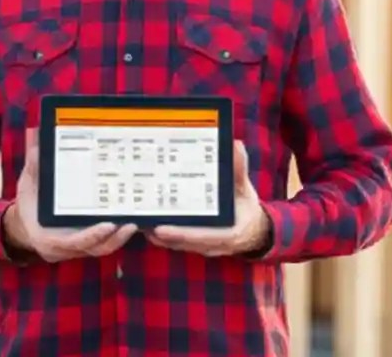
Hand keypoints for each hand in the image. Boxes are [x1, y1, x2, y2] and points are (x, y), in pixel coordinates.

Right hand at [3, 127, 138, 262]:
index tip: (108, 225)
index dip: (92, 235)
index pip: (73, 241)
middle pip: (94, 248)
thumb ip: (35, 164)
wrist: (24, 225)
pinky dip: (116, 236)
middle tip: (130, 224)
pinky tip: (128, 223)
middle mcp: (64, 246)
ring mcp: (76, 247)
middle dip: (113, 238)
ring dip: (119, 239)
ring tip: (133, 224)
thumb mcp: (28, 183)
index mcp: (47, 236)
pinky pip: (103, 244)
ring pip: (102, 248)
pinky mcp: (85, 243)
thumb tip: (37, 137)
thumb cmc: (28, 203)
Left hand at [147, 140, 271, 257]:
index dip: (181, 234)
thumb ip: (239, 171)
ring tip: (138, 220)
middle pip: (182, 242)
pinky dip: (160, 234)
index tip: (160, 229)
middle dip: (161, 234)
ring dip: (156, 235)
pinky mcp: (193, 243)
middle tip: (141, 221)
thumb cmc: (246, 208)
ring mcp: (201, 245)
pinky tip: (145, 221)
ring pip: (175, 244)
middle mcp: (211, 244)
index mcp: (227, 234)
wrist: (253, 230)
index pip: (201, 237)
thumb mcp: (245, 190)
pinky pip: (175, 242)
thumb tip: (235, 147)